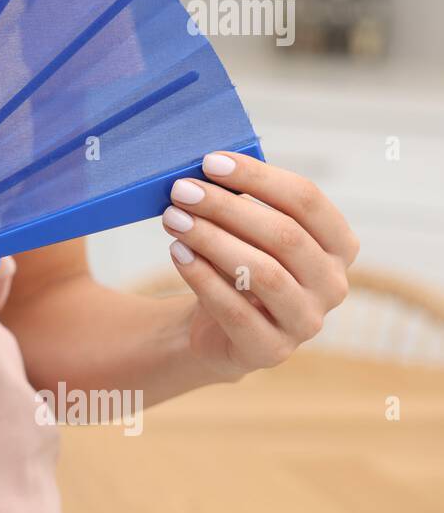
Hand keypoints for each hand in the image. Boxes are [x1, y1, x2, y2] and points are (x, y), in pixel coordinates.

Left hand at [163, 152, 357, 377]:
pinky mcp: (271, 350)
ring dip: (212, 240)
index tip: (210, 162)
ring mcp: (307, 322)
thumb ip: (240, 203)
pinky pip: (236, 311)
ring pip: (263, 273)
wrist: (217, 331)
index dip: (258, 177)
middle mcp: (333, 284)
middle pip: (283, 234)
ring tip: (173, 219)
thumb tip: (206, 170)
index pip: (307, 200)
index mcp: (339, 245)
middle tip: (181, 190)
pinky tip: (178, 253)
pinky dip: (203, 278)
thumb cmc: (236, 266)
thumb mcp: (245, 233)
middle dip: (226, 207)